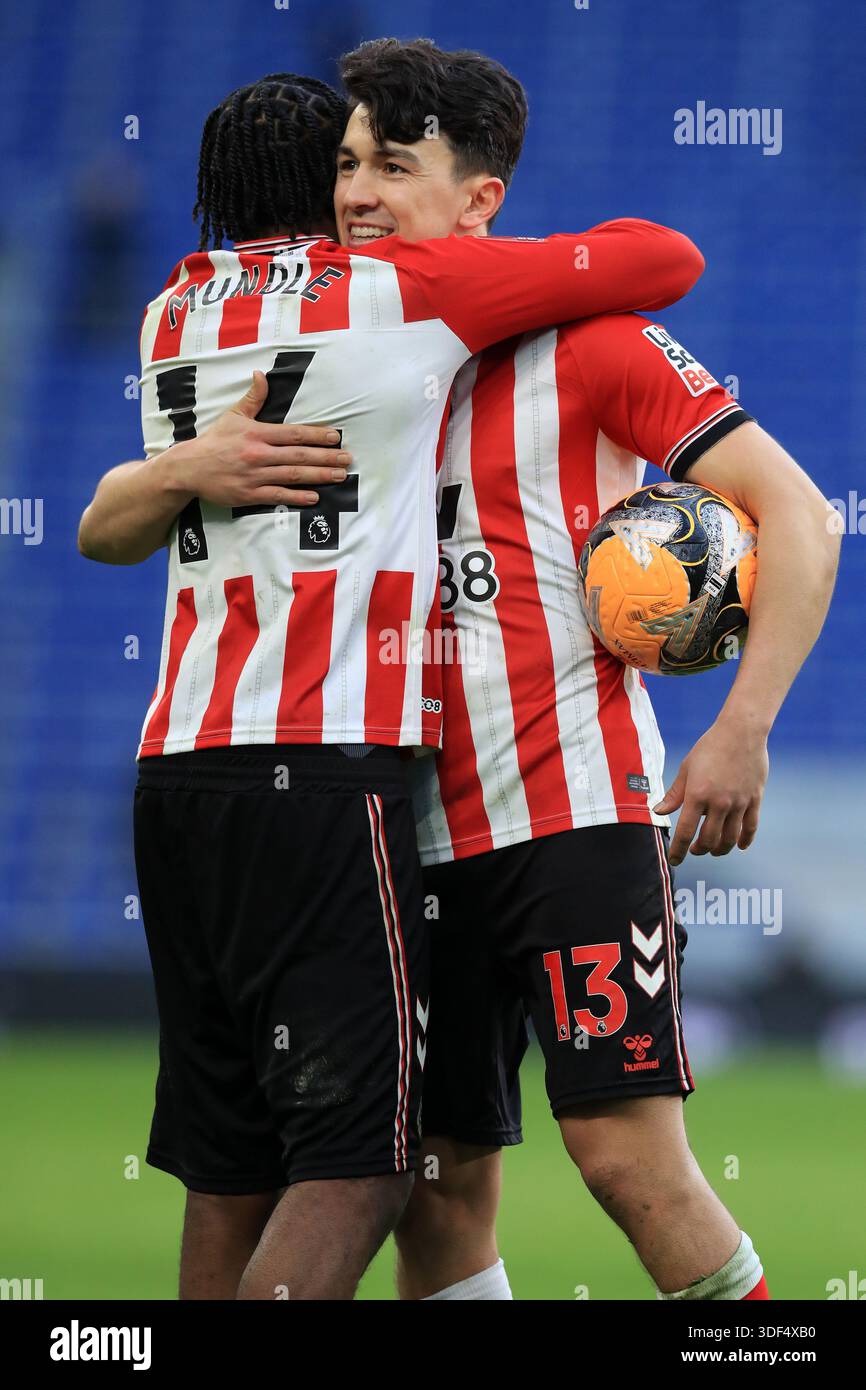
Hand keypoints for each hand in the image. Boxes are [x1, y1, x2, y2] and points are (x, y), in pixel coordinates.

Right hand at [167, 371, 350, 506]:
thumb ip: (253, 398)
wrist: (189, 468)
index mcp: (257, 433)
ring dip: (319, 476)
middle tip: (347, 459)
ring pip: (293, 476)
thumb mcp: (233, 416)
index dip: (316, 435)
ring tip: (339, 475)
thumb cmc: (214, 441)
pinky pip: (277, 495)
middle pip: (299, 455)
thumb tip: (262, 374)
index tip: (335, 437)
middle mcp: (259, 454)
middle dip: (326, 457)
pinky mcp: (250, 494)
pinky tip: (314, 497)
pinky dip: (297, 497)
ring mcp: (255, 475)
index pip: (293, 433)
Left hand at [653, 715, 768, 866]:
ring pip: (730, 838)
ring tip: (713, 849)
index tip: (675, 860)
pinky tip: (738, 846)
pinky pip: (750, 828)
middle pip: (709, 840)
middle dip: (699, 850)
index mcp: (697, 795)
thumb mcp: (687, 768)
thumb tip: (659, 812)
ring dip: (720, 849)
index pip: (686, 832)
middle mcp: (719, 803)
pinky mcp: (755, 799)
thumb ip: (674, 794)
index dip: (679, 851)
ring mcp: (739, 803)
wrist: (741, 732)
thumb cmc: (710, 747)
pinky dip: (744, 840)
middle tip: (695, 850)